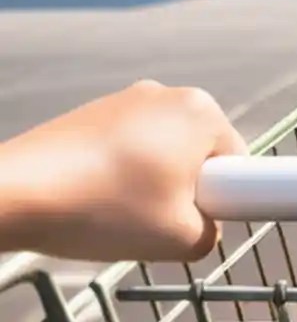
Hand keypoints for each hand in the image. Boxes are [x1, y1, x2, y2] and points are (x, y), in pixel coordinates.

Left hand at [0, 80, 246, 261]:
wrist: (16, 192)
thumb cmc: (107, 209)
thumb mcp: (182, 239)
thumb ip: (212, 233)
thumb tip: (202, 226)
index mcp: (203, 110)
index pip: (239, 161)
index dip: (225, 196)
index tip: (194, 217)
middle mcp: (169, 92)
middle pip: (199, 153)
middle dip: (185, 188)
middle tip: (158, 219)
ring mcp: (127, 98)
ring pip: (161, 152)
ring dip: (150, 182)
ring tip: (118, 211)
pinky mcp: (93, 111)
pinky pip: (127, 147)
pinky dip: (119, 173)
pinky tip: (94, 198)